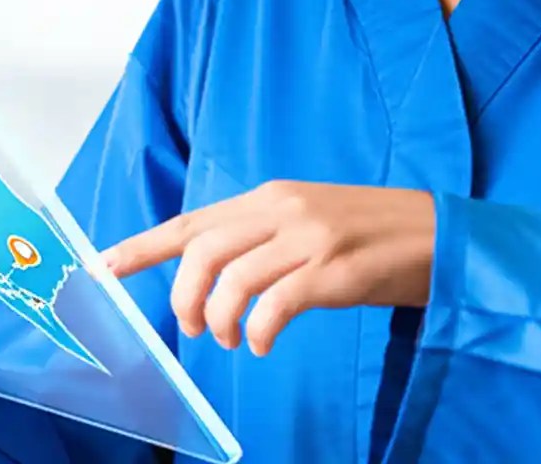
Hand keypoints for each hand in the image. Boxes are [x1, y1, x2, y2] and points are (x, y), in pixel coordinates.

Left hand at [102, 181, 434, 356]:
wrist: (439, 235)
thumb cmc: (368, 235)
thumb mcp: (306, 221)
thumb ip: (259, 238)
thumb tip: (209, 274)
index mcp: (269, 197)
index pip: (191, 223)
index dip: (141, 248)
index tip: (101, 269)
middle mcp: (283, 210)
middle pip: (201, 252)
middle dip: (184, 298)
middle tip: (196, 328)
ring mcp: (309, 238)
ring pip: (231, 281)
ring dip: (220, 321)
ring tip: (233, 339)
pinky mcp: (334, 270)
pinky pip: (274, 307)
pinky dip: (257, 331)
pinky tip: (262, 343)